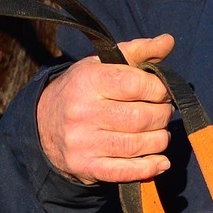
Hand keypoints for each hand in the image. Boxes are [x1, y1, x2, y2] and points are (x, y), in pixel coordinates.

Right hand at [35, 35, 177, 184]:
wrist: (43, 123)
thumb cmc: (82, 90)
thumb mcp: (101, 64)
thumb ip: (137, 51)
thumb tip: (168, 41)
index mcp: (87, 81)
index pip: (136, 84)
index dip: (159, 89)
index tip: (161, 92)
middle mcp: (82, 112)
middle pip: (142, 117)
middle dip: (162, 115)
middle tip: (163, 112)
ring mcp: (83, 142)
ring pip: (138, 145)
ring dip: (160, 140)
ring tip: (159, 133)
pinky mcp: (86, 166)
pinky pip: (126, 172)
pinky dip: (149, 168)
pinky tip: (160, 161)